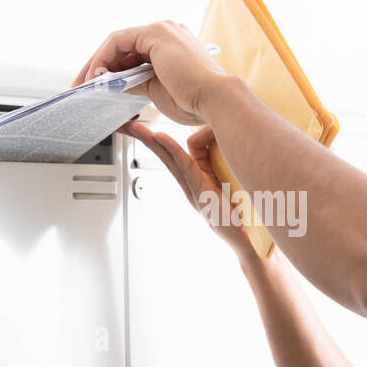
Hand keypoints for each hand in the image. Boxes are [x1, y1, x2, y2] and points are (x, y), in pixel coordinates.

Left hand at [73, 20, 226, 125]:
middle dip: (100, 64)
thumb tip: (116, 84)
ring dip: (98, 62)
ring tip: (86, 82)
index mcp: (172, 44)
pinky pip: (119, 42)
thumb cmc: (195, 101)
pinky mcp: (155, 33)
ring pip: (118, 41)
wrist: (215, 101)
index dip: (111, 66)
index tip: (96, 82)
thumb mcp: (157, 91)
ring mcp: (162, 29)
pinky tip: (97, 75)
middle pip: (123, 44)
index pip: (133, 50)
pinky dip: (104, 58)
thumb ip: (136, 82)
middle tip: (82, 83)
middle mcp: (168, 30)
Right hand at [120, 119, 257, 261]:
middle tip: (124, 124)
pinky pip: (184, 167)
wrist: (243, 243)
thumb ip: (219, 165)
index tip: (145, 124)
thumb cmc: (239, 214)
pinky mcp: (201, 194)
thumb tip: (215, 142)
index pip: (171, 154)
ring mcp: (192, 190)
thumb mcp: (227, 183)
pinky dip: (171, 150)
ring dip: (150, 140)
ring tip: (133, 127)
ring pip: (168, 158)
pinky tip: (159, 137)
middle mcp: (188, 185)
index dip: (157, 138)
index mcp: (193, 181)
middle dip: (143, 138)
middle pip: (162, 155)